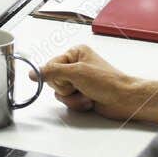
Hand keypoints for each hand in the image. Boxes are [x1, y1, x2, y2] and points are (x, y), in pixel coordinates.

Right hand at [37, 44, 157, 123]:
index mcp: (75, 53)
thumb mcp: (76, 73)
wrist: (123, 99)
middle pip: (54, 80)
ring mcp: (78, 81)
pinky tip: (89, 101)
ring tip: (86, 95)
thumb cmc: (107, 81)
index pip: (50, 64)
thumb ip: (51, 72)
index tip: (65, 81)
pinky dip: (77, 103)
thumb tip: (34, 73)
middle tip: (79, 86)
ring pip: (60, 93)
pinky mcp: (81, 94)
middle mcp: (76, 65)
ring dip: (72, 98)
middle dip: (66, 88)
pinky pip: (68, 101)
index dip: (55, 76)